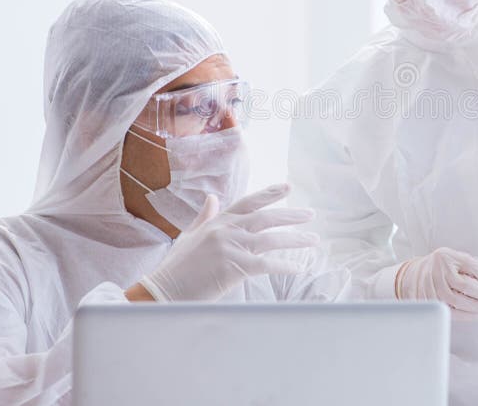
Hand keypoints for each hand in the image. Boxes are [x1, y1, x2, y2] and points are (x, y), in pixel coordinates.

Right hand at [139, 183, 319, 301]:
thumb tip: (212, 198)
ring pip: (271, 238)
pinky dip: (285, 265)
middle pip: (266, 217)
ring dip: (296, 239)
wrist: (163, 291)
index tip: (288, 186)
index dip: (270, 193)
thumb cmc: (176, 267)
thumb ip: (205, 216)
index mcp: (217, 221)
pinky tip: (299, 267)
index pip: (249, 202)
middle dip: (291, 215)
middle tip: (311, 214)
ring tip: (314, 240)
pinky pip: (267, 263)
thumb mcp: (189, 235)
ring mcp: (231, 247)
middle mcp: (226, 230)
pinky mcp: (234, 267)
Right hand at [396, 247, 477, 319]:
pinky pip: (451, 311)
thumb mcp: (458, 258)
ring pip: (459, 301)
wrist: (411, 275)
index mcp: (450, 256)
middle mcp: (439, 270)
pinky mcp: (429, 301)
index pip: (476, 269)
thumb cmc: (441, 266)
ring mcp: (432, 286)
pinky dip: (468, 315)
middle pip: (468, 286)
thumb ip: (477, 264)